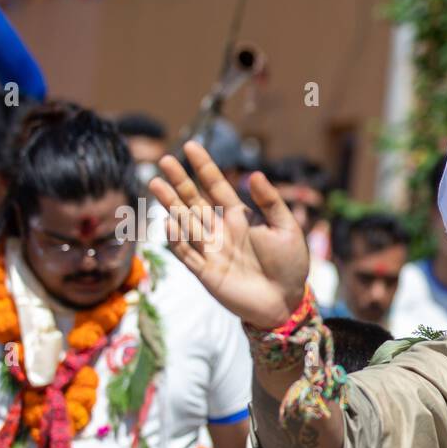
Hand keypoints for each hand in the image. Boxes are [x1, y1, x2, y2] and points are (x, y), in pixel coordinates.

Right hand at [149, 141, 309, 329]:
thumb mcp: (287, 229)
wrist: (286, 301)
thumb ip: (271, 203)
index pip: (217, 186)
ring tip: (156, 184)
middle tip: (164, 160)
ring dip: (171, 205)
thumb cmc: (290, 265)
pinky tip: (169, 222)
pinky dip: (177, 239)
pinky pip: (187, 253)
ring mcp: (211, 250)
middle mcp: (221, 230)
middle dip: (180, 181)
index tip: (191, 146)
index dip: (204, 167)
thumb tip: (255, 173)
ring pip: (185, 223)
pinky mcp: (206, 272)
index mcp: (240, 217)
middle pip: (195, 201)